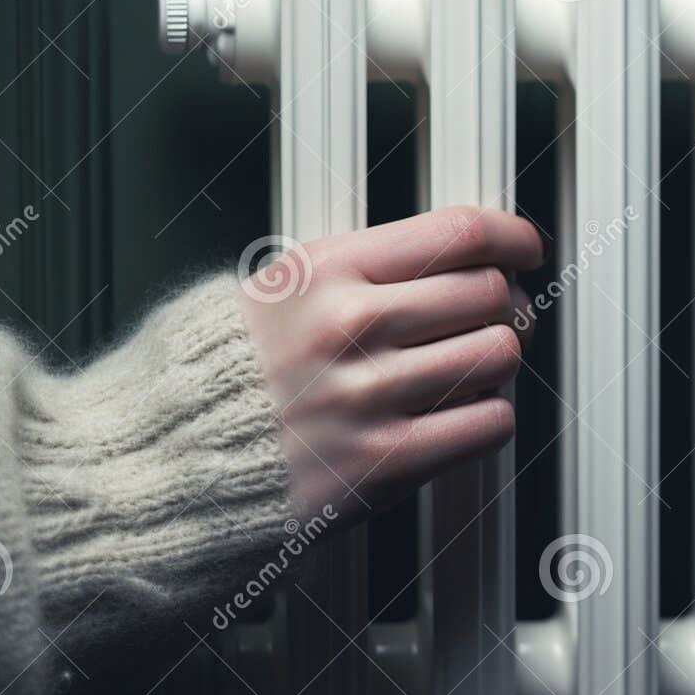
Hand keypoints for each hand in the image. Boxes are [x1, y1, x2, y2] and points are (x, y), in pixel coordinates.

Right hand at [237, 206, 543, 520]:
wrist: (170, 462)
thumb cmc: (222, 378)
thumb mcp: (278, 289)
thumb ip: (360, 269)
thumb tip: (457, 256)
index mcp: (325, 270)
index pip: (458, 232)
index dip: (512, 237)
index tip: (524, 248)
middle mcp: (349, 326)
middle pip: (491, 293)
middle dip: (507, 304)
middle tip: (499, 317)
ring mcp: (368, 395)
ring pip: (498, 354)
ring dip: (498, 361)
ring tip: (470, 367)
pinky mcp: (382, 461)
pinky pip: (488, 422)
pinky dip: (489, 415)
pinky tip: (460, 413)